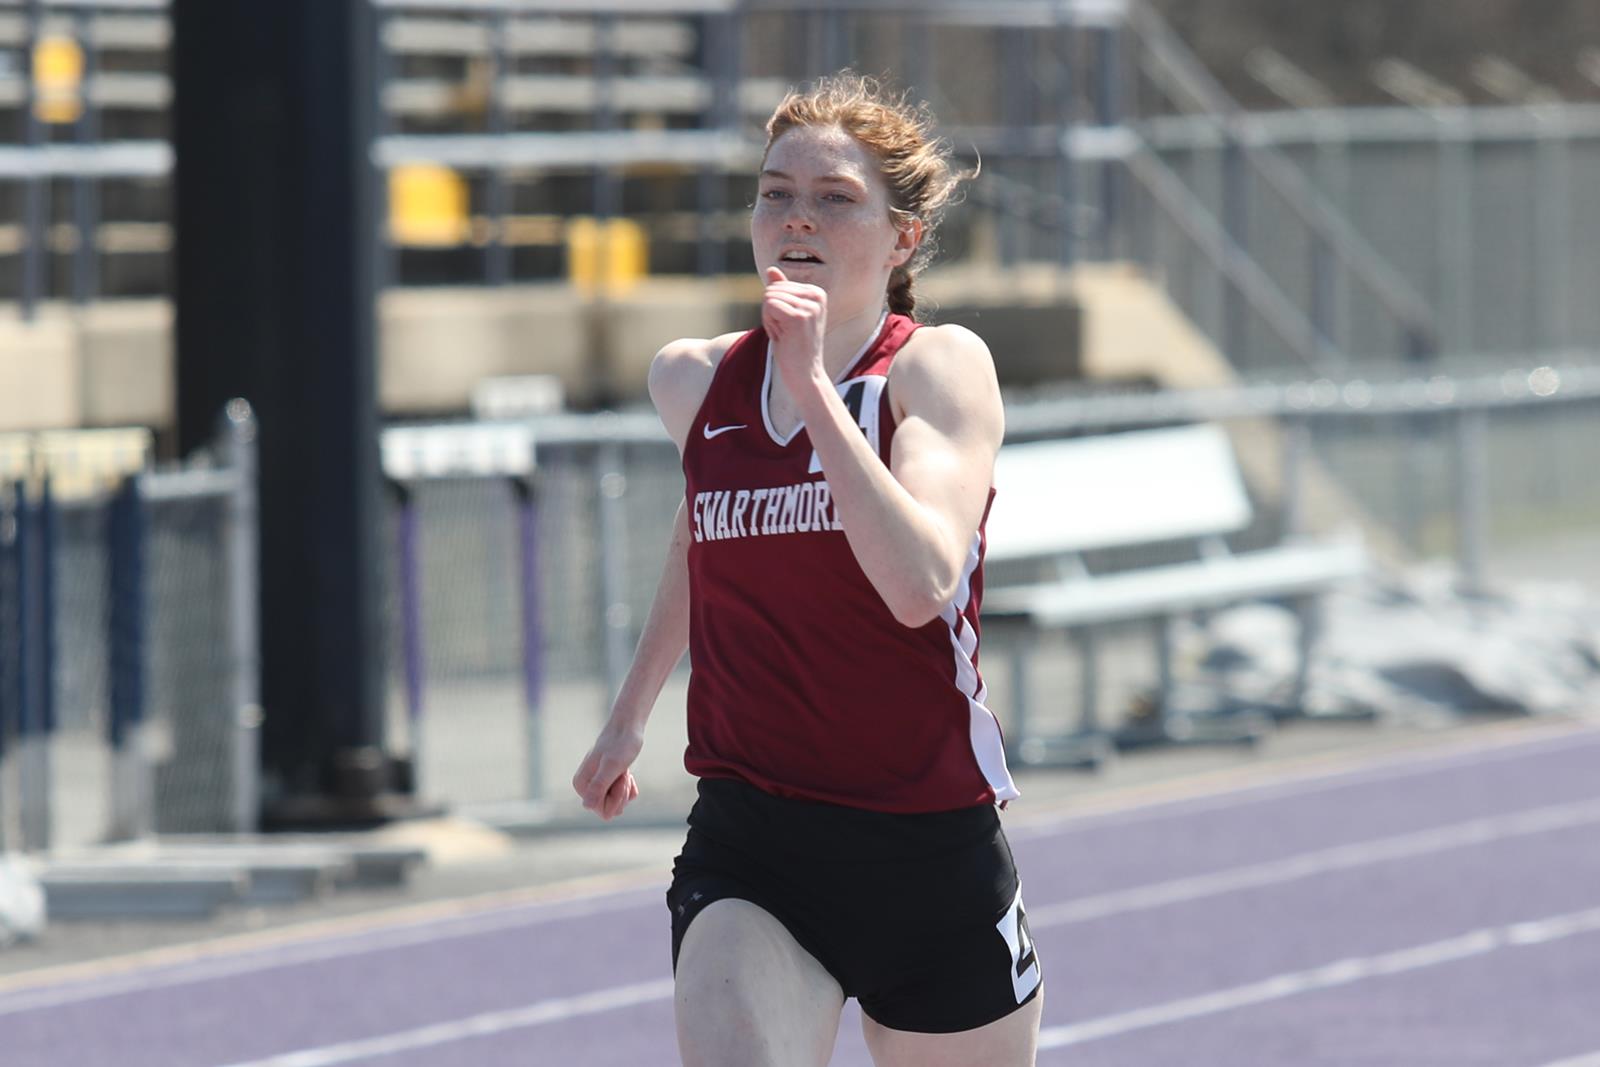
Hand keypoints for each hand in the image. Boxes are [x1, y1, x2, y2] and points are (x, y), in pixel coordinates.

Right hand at [572, 721, 643, 820]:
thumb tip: (587, 806)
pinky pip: (622, 798)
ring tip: (624, 771)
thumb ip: (599, 786)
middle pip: (611, 810)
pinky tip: (626, 773)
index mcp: (581, 785)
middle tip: (623, 773)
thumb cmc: (621, 744)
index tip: (618, 777)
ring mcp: (596, 786)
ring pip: (617, 805)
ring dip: (625, 789)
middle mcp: (585, 788)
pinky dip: (629, 787)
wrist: (627, 728)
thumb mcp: (612, 765)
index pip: (603, 811)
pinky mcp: (607, 783)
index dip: (617, 798)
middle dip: (622, 794)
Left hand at [762, 266, 826, 389]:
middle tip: (786, 332)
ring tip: (786, 335)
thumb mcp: (787, 313)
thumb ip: (781, 290)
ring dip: (770, 320)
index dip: (775, 307)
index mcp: (817, 292)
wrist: (805, 373)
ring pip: (769, 298)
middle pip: (772, 290)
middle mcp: (817, 296)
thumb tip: (771, 269)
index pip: (777, 286)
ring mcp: (809, 306)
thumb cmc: (794, 345)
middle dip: (770, 312)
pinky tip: (783, 337)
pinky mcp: (798, 317)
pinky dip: (769, 323)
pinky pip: (768, 306)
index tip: (789, 325)